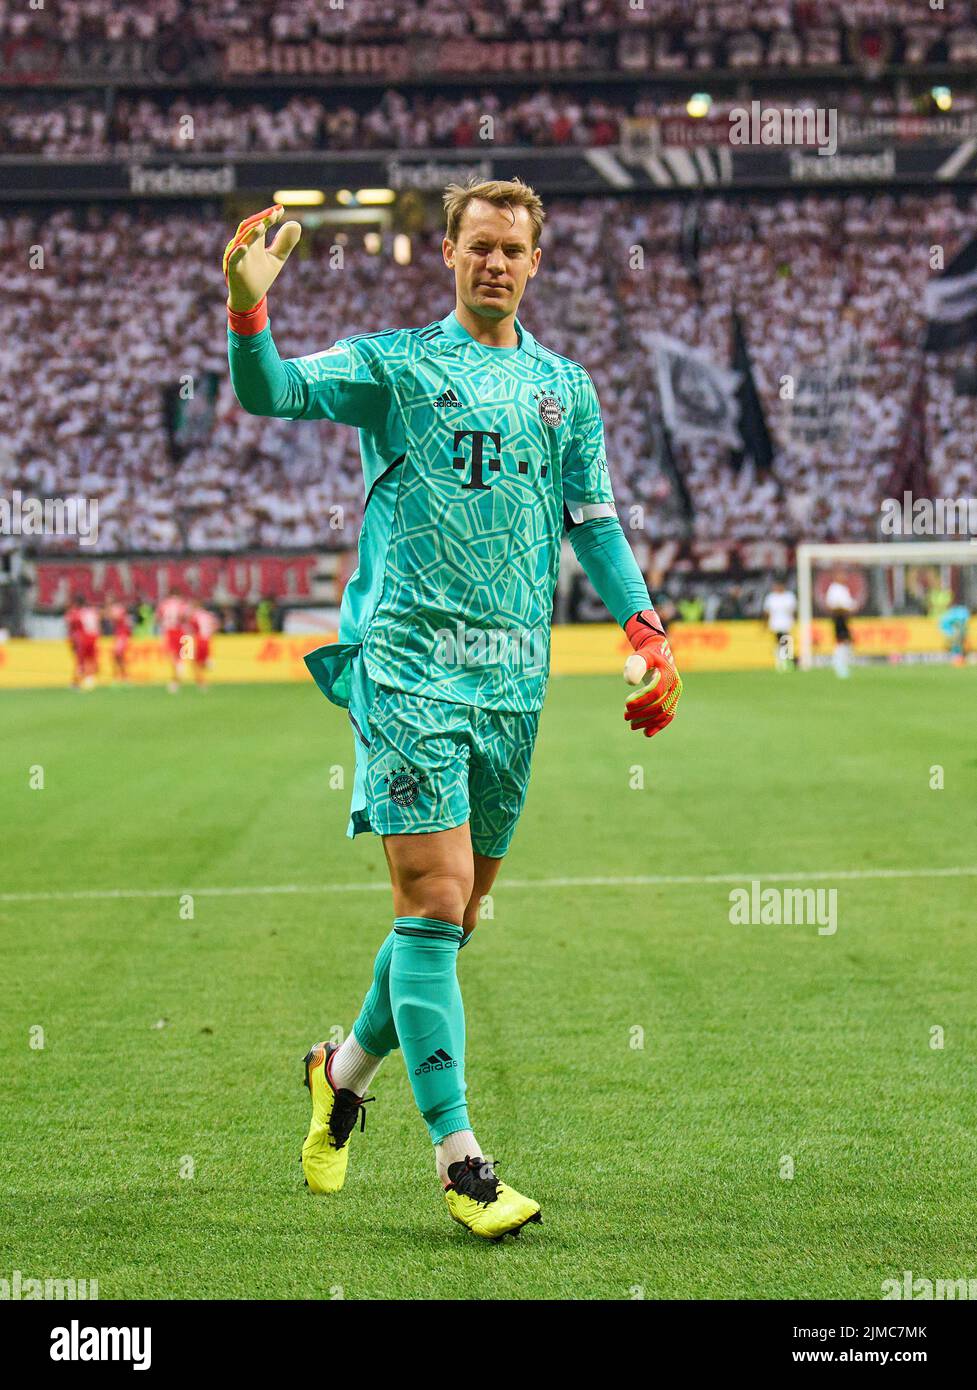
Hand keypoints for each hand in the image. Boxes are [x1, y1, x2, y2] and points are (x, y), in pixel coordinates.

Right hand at [222, 205, 301, 311]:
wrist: (250, 298)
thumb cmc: (261, 277)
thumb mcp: (277, 259)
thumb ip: (285, 243)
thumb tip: (296, 224)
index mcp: (254, 241)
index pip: (261, 224)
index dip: (270, 217)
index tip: (281, 210)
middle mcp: (244, 245)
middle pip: (251, 228)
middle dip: (262, 220)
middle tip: (274, 213)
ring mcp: (238, 256)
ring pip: (242, 240)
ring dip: (252, 233)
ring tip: (263, 225)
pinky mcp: (233, 269)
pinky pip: (233, 258)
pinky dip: (238, 252)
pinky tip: (245, 246)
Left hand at [623, 610, 681, 737]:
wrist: (660, 655)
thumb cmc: (647, 655)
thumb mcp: (641, 656)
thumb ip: (635, 665)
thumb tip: (630, 682)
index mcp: (668, 675)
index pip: (655, 692)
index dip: (641, 701)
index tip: (626, 705)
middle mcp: (675, 687)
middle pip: (660, 705)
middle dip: (642, 713)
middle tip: (625, 716)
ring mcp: (675, 696)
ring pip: (663, 714)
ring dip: (647, 722)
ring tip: (631, 725)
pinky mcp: (673, 702)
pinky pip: (668, 717)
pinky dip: (658, 726)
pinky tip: (646, 733)